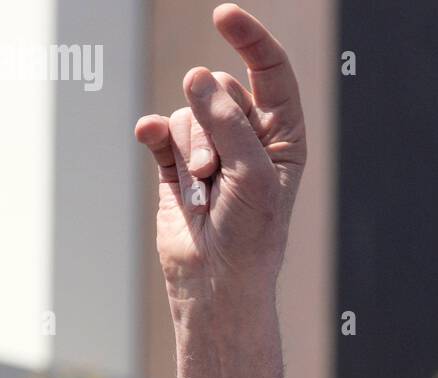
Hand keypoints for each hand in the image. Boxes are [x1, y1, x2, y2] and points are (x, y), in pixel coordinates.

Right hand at [134, 4, 305, 298]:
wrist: (217, 284)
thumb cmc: (251, 237)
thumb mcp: (253, 175)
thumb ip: (228, 122)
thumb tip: (197, 76)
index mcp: (283, 138)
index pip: (271, 73)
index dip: (251, 41)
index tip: (224, 15)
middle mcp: (249, 138)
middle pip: (219, 89)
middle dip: (212, 124)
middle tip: (216, 172)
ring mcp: (211, 148)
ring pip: (187, 109)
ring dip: (190, 144)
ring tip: (201, 186)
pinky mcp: (175, 164)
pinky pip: (159, 129)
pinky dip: (154, 133)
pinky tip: (148, 139)